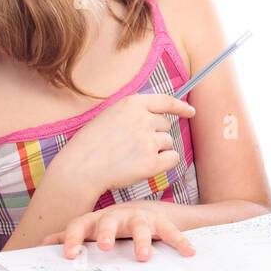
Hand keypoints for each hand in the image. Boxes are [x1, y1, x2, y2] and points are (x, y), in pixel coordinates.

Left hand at [41, 200, 194, 260]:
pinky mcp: (160, 221)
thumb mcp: (89, 230)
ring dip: (142, 241)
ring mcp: (140, 217)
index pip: (79, 225)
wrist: (143, 210)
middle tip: (104, 247)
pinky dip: (180, 241)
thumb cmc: (110, 227)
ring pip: (140, 226)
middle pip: (108, 221)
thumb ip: (68, 237)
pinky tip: (189, 252)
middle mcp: (117, 216)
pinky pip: (171, 231)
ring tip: (144, 257)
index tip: (69, 254)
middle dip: (106, 234)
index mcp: (96, 220)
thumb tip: (39, 245)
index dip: (72, 238)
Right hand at [59, 93, 194, 195]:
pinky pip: (173, 159)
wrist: (79, 169)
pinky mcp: (151, 163)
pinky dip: (165, 163)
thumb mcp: (109, 115)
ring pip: (168, 142)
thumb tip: (158, 117)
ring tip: (131, 156)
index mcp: (131, 104)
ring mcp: (148, 141)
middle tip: (132, 146)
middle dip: (155, 134)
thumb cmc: (90, 144)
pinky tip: (146, 166)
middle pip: (166, 125)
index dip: (180, 106)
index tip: (190, 112)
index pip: (165, 101)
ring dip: (156, 149)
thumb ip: (133, 113)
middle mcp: (142, 119)